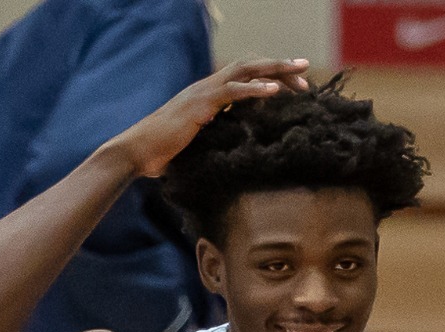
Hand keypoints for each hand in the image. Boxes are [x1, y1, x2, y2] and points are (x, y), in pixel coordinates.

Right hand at [113, 59, 311, 178]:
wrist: (138, 152)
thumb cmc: (163, 153)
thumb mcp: (198, 144)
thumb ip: (215, 139)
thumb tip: (233, 152)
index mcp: (208, 95)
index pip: (244, 77)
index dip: (270, 76)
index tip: (295, 84)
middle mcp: (207, 87)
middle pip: (249, 67)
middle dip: (279, 66)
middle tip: (306, 67)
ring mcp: (203, 92)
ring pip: (244, 71)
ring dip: (274, 70)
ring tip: (299, 73)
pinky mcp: (200, 104)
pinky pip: (232, 91)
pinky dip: (254, 88)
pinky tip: (274, 90)